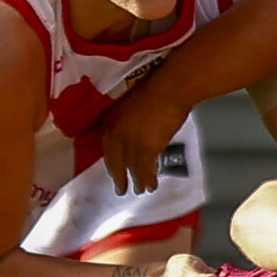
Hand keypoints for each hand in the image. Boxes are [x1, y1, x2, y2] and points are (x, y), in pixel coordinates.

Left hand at [100, 80, 189, 195]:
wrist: (170, 88)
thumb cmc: (157, 87)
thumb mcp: (133, 102)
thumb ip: (129, 118)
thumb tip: (135, 128)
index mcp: (110, 119)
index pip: (107, 146)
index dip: (112, 160)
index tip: (115, 169)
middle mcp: (115, 133)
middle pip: (114, 161)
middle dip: (118, 176)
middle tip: (120, 188)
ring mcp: (129, 143)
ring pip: (130, 168)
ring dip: (135, 181)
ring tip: (140, 189)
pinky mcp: (145, 150)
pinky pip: (145, 170)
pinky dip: (148, 179)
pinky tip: (151, 186)